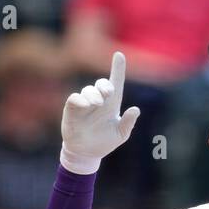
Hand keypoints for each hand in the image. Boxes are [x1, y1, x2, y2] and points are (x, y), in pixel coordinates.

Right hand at [60, 50, 140, 174]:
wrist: (87, 153)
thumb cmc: (105, 141)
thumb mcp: (121, 134)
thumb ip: (128, 123)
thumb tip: (136, 110)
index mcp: (112, 104)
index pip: (115, 82)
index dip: (118, 68)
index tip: (119, 55)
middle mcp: (98, 100)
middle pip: (101, 84)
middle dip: (105, 85)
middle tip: (108, 94)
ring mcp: (85, 104)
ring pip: (88, 90)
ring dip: (94, 95)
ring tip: (97, 104)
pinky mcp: (72, 110)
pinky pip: (74, 99)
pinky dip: (79, 99)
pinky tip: (85, 105)